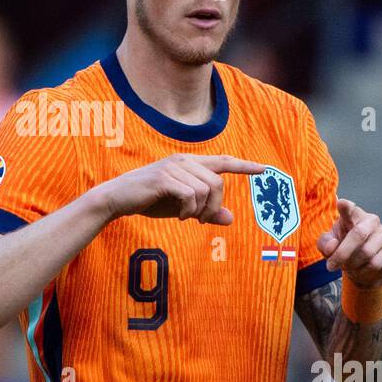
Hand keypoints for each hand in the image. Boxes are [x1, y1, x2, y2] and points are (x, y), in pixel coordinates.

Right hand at [96, 154, 263, 225]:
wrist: (117, 199)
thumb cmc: (150, 202)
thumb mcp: (182, 209)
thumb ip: (206, 212)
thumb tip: (231, 218)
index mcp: (190, 163)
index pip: (223, 161)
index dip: (244, 166)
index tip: (264, 170)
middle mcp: (184, 160)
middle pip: (218, 183)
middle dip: (214, 206)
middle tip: (200, 221)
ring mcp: (173, 167)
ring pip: (206, 190)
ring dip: (200, 211)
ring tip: (188, 218)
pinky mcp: (164, 178)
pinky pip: (190, 195)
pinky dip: (189, 211)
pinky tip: (180, 217)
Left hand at [317, 198, 381, 286]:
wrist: (363, 268)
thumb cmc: (344, 250)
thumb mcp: (328, 247)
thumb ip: (325, 244)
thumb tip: (332, 245)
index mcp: (352, 215)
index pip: (349, 208)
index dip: (346, 206)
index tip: (341, 203)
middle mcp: (371, 220)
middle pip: (358, 234)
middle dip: (342, 253)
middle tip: (331, 266)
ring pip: (366, 252)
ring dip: (352, 264)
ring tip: (348, 265)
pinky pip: (375, 263)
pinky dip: (363, 270)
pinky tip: (361, 268)